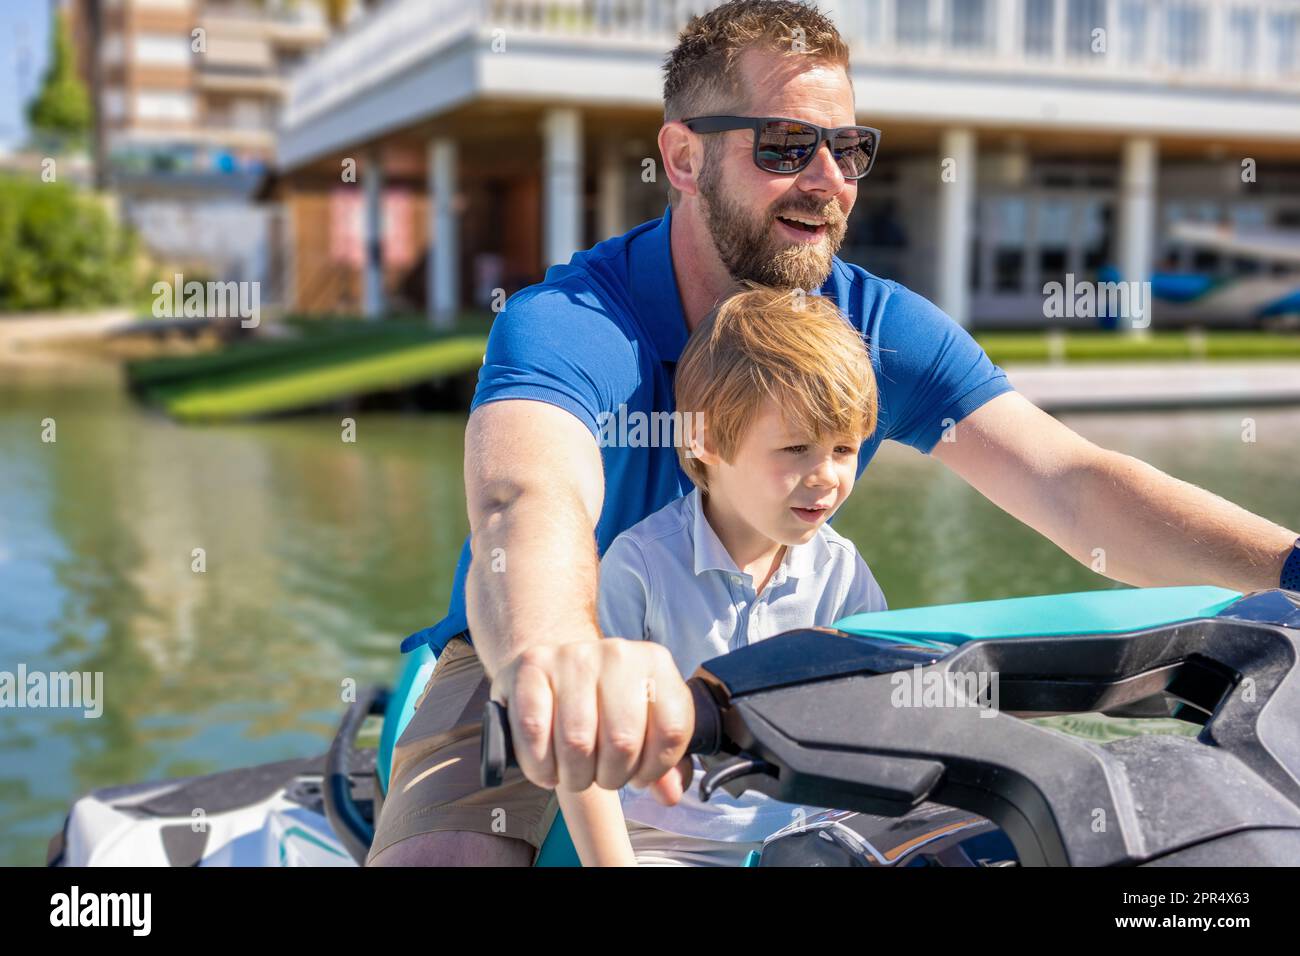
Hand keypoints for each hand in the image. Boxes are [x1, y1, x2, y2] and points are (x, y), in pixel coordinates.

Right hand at [490, 638, 694, 803]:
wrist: (558, 667)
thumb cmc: (607, 704)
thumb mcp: (647, 726)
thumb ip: (669, 764)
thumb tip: (670, 793)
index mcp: (656, 664)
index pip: (671, 731)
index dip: (654, 768)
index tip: (639, 775)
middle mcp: (618, 654)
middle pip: (622, 741)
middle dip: (611, 777)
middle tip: (602, 775)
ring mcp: (574, 656)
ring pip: (576, 742)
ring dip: (575, 776)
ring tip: (575, 772)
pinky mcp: (533, 666)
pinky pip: (534, 731)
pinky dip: (540, 765)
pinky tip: (548, 767)